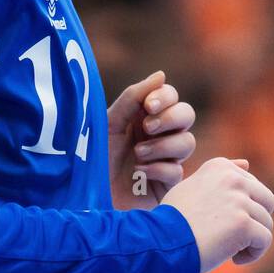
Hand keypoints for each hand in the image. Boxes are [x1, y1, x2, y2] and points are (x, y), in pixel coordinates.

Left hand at [107, 70, 195, 209]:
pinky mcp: (168, 187)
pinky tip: (139, 174)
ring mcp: (166, 161)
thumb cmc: (93, 159)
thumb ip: (133, 98)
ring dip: (162, 146)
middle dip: (170, 118)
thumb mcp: (108, 124)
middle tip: (147, 128)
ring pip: (187, 142)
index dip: (165, 97)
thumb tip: (161, 74)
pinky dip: (158, 169)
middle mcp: (159, 136)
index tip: (148, 105)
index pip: (171, 97)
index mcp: (144, 118)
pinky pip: (178, 171)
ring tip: (138, 155)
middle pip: (187, 115)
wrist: (86, 198)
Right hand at [161, 157, 273, 272]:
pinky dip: (253, 254)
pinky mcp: (243, 224)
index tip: (220, 221)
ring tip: (228, 249)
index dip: (241, 209)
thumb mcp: (193, 186)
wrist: (160, 242)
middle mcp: (232, 178)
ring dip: (250, 241)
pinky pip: (265, 240)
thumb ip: (220, 176)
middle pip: (266, 202)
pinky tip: (234, 259)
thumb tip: (246, 163)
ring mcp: (239, 200)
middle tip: (231, 237)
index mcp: (220, 167)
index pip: (252, 186)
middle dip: (253, 221)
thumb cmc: (173, 220)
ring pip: (266, 223)